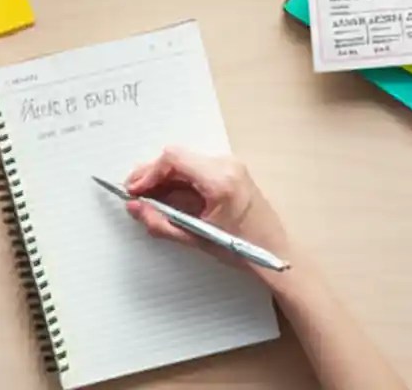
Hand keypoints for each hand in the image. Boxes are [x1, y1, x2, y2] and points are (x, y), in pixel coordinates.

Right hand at [125, 147, 290, 284]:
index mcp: (221, 179)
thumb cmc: (245, 249)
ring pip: (184, 162)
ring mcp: (230, 166)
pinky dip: (177, 181)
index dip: (148, 173)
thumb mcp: (196, 238)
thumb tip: (136, 208)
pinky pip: (195, 169)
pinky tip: (167, 198)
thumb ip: (161, 222)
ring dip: (163, 179)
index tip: (134, 190)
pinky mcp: (229, 172)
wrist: (277, 252)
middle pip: (177, 158)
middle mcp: (227, 165)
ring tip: (148, 199)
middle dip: (152, 175)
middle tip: (135, 195)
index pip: (173, 158)